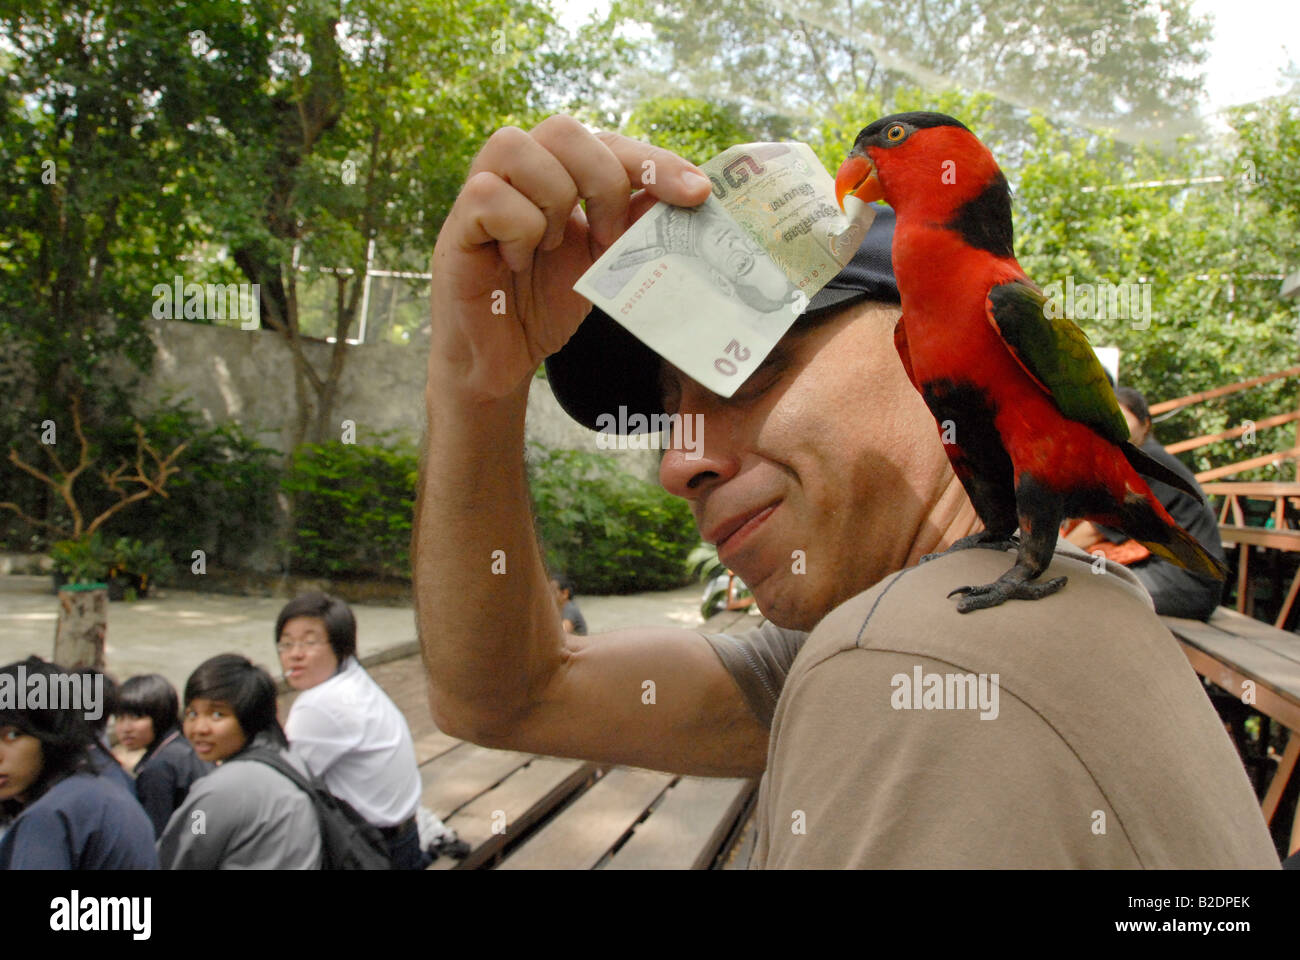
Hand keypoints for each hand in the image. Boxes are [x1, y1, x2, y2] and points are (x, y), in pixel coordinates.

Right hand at [430, 115, 713, 400]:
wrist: (503, 358)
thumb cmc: (547, 303)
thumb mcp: (606, 260)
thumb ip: (636, 222)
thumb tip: (688, 192)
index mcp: (557, 172)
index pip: (609, 143)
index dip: (654, 162)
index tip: (697, 195)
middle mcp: (518, 171)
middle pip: (563, 129)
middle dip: (602, 181)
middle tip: (609, 237)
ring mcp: (482, 191)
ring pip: (518, 148)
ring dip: (552, 201)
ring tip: (551, 247)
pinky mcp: (458, 224)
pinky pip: (488, 195)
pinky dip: (517, 230)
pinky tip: (518, 262)